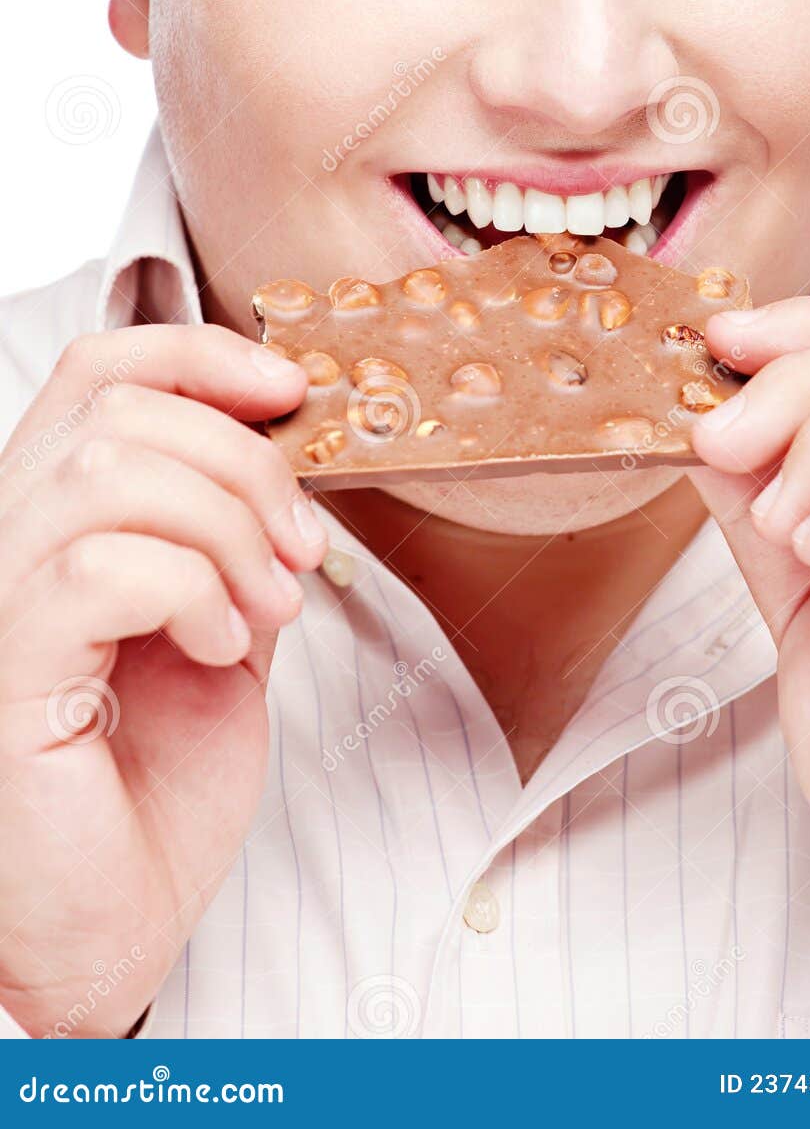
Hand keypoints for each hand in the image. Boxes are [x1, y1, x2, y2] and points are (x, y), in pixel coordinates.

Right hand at [0, 326, 326, 1036]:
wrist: (111, 931)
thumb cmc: (152, 794)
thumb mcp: (226, 630)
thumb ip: (236, 539)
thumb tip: (287, 457)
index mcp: (53, 521)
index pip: (99, 370)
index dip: (199, 354)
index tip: (291, 391)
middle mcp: (2, 544)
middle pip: (121, 411)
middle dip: (245, 463)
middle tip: (302, 551)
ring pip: (107, 470)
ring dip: (227, 528)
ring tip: (268, 607)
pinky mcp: (3, 669)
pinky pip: (99, 565)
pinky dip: (191, 589)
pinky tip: (220, 648)